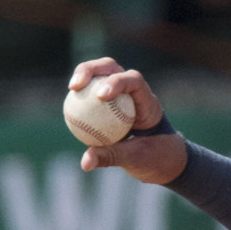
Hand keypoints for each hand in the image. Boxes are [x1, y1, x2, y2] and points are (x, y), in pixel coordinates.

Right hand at [72, 58, 188, 183]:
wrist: (162, 158)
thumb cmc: (154, 157)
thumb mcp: (136, 159)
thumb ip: (111, 157)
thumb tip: (85, 162)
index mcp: (148, 102)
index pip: (134, 81)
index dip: (117, 83)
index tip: (100, 96)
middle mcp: (134, 91)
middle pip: (112, 68)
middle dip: (92, 69)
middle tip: (76, 85)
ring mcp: (121, 93)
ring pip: (100, 74)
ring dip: (83, 75)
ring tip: (72, 87)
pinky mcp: (109, 100)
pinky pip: (92, 92)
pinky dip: (80, 95)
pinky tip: (68, 104)